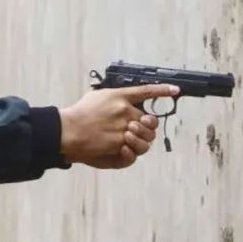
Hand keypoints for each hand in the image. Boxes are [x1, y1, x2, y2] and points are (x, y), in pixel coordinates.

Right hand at [59, 84, 176, 167]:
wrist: (66, 131)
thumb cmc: (77, 115)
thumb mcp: (95, 97)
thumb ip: (112, 97)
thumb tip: (121, 99)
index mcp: (119, 97)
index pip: (146, 91)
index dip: (163, 90)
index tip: (176, 90)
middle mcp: (125, 112)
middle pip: (150, 119)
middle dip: (147, 126)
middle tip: (134, 129)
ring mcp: (124, 128)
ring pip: (147, 136)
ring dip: (141, 139)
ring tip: (127, 138)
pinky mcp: (119, 144)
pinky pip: (135, 151)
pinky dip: (131, 152)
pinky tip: (125, 149)